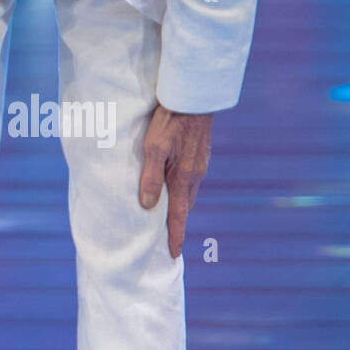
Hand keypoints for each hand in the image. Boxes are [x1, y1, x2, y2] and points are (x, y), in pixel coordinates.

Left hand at [139, 105, 212, 258]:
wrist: (194, 95)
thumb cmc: (170, 120)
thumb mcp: (154, 147)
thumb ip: (151, 177)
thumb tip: (148, 206)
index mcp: (184, 178)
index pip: (179, 216)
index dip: (175, 236)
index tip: (173, 254)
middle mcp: (196, 175)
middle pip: (186, 206)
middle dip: (177, 222)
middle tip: (166, 235)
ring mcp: (200, 163)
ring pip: (189, 192)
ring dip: (179, 203)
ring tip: (167, 211)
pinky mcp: (201, 153)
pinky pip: (191, 178)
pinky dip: (182, 187)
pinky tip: (173, 181)